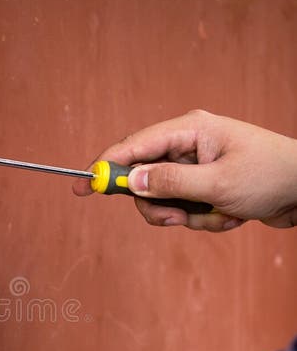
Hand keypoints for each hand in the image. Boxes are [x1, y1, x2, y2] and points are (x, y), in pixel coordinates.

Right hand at [72, 109, 296, 230]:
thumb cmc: (269, 176)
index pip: (134, 145)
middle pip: (145, 179)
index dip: (105, 166)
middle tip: (174, 220)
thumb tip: (130, 182)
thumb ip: (170, 183)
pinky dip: (206, 219)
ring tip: (218, 215)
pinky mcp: (206, 187)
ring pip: (166, 199)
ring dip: (189, 216)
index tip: (82, 186)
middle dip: (158, 205)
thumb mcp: (217, 184)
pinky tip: (232, 215)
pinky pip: (188, 209)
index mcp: (190, 130)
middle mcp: (190, 145)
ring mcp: (198, 167)